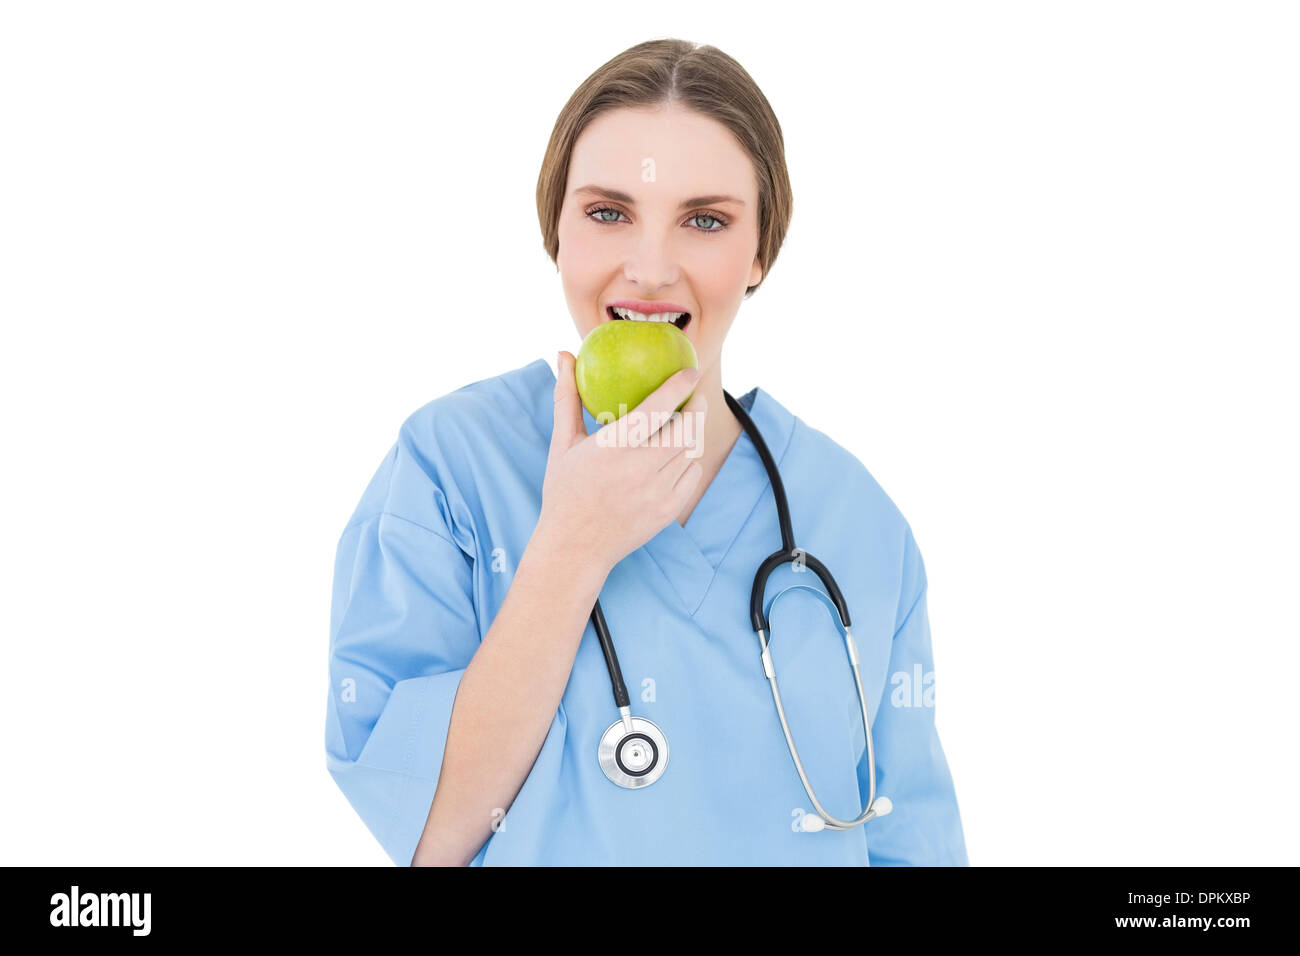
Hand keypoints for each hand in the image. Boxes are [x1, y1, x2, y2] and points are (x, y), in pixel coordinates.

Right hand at [538, 351, 706, 572]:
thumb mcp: (562, 443)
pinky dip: (687, 462)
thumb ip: (567, 397)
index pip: (657, 408)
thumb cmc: (565, 490)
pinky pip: (690, 476)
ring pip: (691, 451)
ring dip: (691, 433)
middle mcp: (640, 469)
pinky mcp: (668, 510)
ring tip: (683, 423)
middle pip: (687, 428)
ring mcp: (657, 492)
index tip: (691, 370)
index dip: (679, 386)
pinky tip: (676, 456)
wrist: (575, 546)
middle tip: (693, 397)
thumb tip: (564, 354)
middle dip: (696, 407)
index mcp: (613, 447)